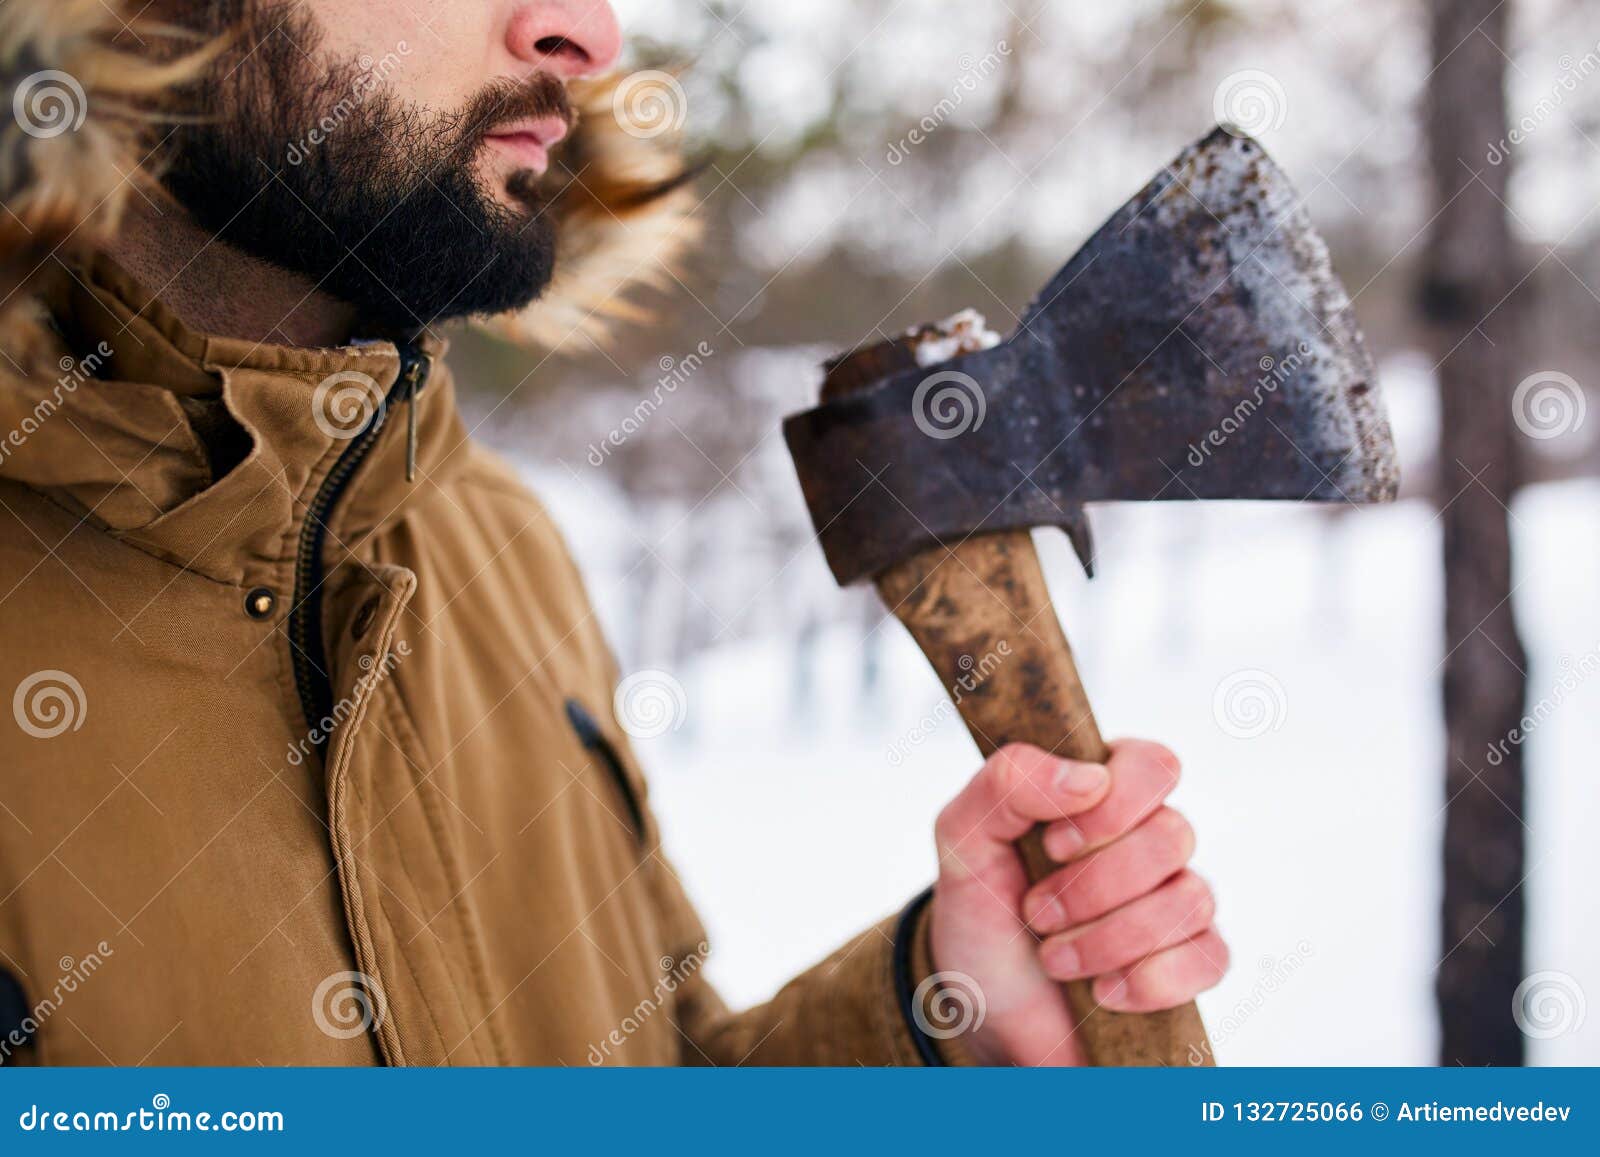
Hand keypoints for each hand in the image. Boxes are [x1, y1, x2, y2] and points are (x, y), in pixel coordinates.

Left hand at [926, 740, 1225, 1065]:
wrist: (983, 1006)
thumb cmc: (981, 913)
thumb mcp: (964, 839)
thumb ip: (1007, 783)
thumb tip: (1089, 777)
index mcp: (1101, 792)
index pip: (1152, 766)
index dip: (1112, 808)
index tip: (1053, 847)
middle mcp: (1147, 838)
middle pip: (1173, 835)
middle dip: (1095, 887)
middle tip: (1038, 913)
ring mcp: (1175, 900)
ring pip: (1192, 899)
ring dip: (1110, 939)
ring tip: (1054, 959)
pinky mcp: (1190, 961)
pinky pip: (1209, 958)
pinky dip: (1148, 981)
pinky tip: (1102, 991)